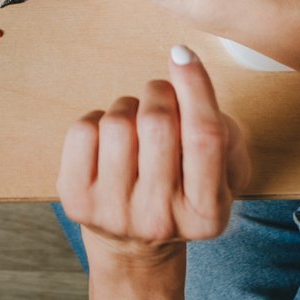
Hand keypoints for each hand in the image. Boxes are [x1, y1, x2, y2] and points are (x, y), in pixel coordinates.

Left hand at [60, 45, 250, 265]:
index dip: (194, 87)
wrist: (136, 246)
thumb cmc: (182, 192)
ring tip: (135, 125)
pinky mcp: (77, 202)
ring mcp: (114, 213)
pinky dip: (98, 120)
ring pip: (118, 122)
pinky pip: (83, 130)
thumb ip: (222, 130)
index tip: (182, 54)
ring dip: (128, 107)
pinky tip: (109, 141)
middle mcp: (160, 219)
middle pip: (157, 123)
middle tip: (161, 99)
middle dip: (159, 94)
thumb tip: (188, 79)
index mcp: (206, 212)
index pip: (204, 137)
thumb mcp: (221, 173)